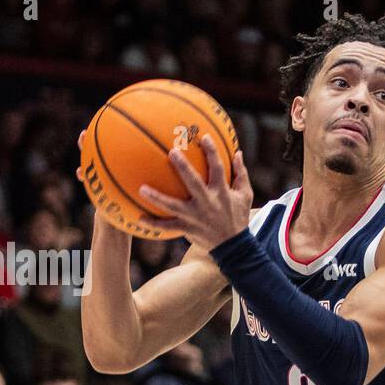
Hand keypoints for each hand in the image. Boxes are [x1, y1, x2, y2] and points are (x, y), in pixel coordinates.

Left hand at [139, 136, 252, 251]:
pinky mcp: (188, 229)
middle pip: (193, 182)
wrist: (235, 247)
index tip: (204, 137)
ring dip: (157, 198)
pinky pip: (168, 226)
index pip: (218, 168)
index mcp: (221, 192)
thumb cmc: (238, 217)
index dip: (212, 152)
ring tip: (142, 189)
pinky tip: (139, 218)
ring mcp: (195, 217)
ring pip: (173, 206)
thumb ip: (240, 174)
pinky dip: (154, 224)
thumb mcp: (245, 195)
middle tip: (171, 152)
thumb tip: (238, 152)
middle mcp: (207, 203)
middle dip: (183, 167)